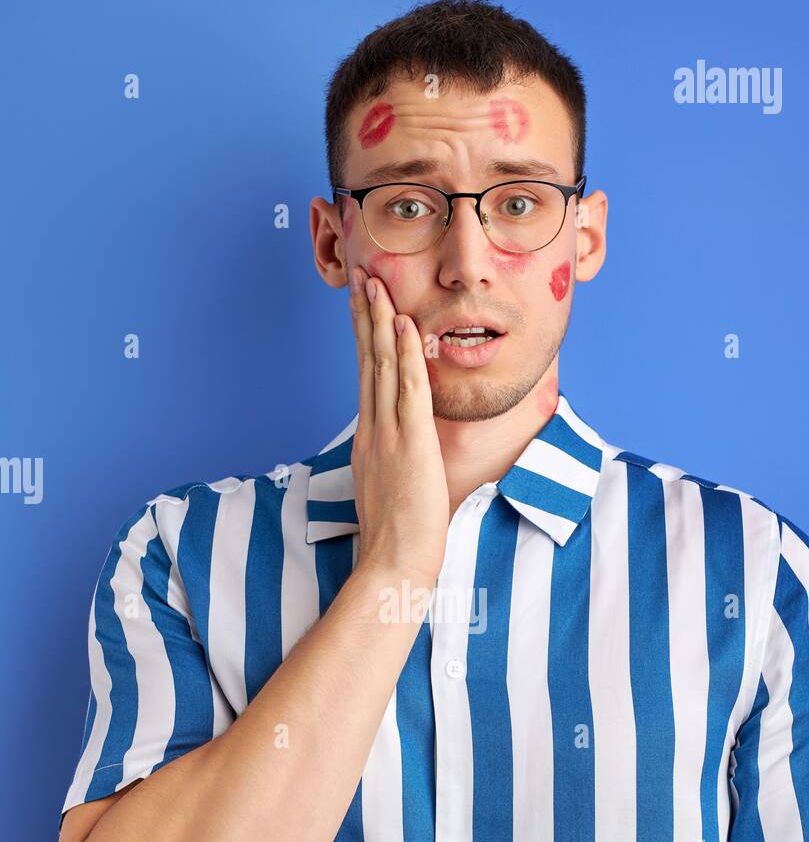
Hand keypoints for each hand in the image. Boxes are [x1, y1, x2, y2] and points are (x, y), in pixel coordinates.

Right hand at [348, 265, 448, 586]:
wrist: (394, 565)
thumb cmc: (397, 540)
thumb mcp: (391, 491)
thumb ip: (393, 465)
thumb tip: (399, 456)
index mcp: (368, 440)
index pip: (366, 377)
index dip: (365, 338)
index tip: (363, 305)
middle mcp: (373, 430)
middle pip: (367, 361)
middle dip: (365, 316)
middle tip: (362, 276)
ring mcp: (389, 435)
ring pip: (382, 367)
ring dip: (381, 321)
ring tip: (378, 284)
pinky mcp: (411, 444)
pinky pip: (408, 390)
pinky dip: (405, 355)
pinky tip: (403, 326)